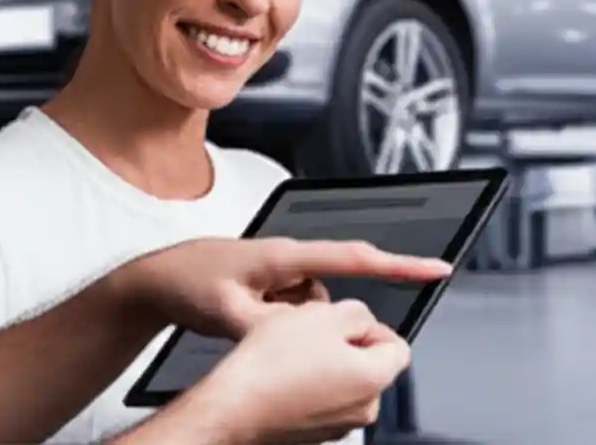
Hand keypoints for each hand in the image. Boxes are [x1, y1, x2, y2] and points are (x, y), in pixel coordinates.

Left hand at [109, 237, 450, 338]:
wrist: (158, 279)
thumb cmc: (190, 285)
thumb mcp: (229, 315)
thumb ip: (274, 329)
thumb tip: (305, 340)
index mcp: (285, 256)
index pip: (355, 258)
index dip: (400, 265)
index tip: (438, 268)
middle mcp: (288, 259)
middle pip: (330, 298)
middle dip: (319, 323)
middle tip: (276, 327)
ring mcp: (279, 273)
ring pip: (312, 311)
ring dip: (290, 327)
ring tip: (242, 324)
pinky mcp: (271, 286)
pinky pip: (293, 312)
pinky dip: (279, 325)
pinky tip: (244, 324)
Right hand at [185, 299, 410, 443]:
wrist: (234, 404)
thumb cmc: (273, 364)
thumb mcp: (322, 313)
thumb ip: (358, 312)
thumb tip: (361, 321)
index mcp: (374, 379)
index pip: (397, 345)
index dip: (372, 324)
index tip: (345, 318)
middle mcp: (363, 409)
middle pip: (369, 365)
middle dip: (345, 344)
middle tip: (313, 331)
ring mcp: (336, 425)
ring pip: (342, 382)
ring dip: (324, 363)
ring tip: (292, 351)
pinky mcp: (311, 432)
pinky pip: (319, 399)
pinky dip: (307, 384)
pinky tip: (282, 372)